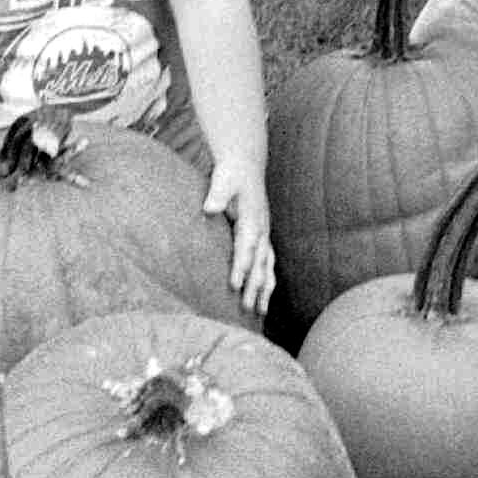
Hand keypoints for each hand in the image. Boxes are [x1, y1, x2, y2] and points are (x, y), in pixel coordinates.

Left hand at [204, 163, 274, 314]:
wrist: (245, 165)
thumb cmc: (231, 173)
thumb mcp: (223, 178)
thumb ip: (217, 193)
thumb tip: (210, 208)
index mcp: (252, 216)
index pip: (247, 245)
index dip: (241, 265)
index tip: (234, 284)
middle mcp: (262, 228)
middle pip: (260, 261)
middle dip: (253, 285)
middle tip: (245, 308)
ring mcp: (264, 233)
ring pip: (267, 265)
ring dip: (263, 289)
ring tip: (259, 312)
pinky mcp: (262, 237)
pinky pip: (268, 263)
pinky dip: (267, 282)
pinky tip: (264, 299)